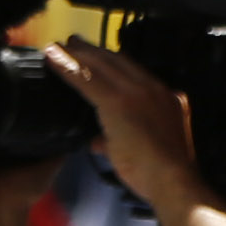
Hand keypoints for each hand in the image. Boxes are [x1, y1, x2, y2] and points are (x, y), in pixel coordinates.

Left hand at [49, 38, 199, 209]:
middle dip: (92, 51)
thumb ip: (117, 141)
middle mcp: (153, 88)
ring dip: (76, 53)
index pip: (133, 69)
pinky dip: (66, 67)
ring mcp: (136, 93)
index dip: (110, 60)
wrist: (173, 183)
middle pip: (116, 60)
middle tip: (72, 42)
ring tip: (57, 47)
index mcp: (166, 96)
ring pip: (100, 65)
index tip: (94, 55)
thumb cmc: (161, 174)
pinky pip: (87, 80)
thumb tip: (98, 142)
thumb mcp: (147, 149)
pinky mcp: (118, 102)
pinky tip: (51, 59)